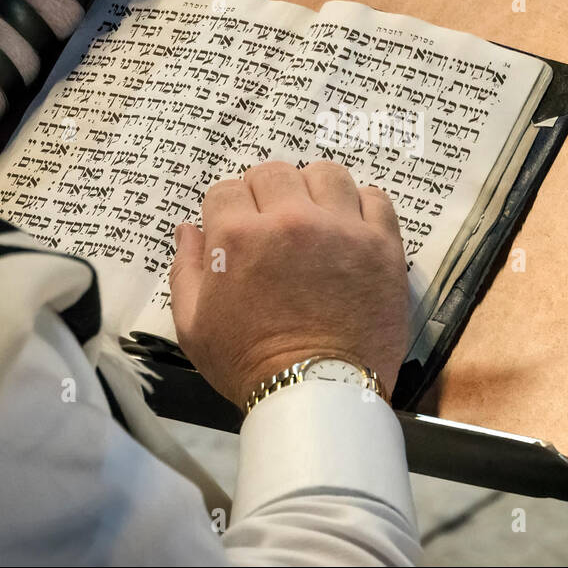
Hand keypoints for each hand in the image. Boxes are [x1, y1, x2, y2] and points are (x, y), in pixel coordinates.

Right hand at [169, 161, 408, 409]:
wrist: (317, 395)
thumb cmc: (250, 364)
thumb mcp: (194, 326)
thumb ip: (185, 270)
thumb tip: (189, 229)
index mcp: (239, 237)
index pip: (226, 189)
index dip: (227, 210)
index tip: (236, 231)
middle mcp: (291, 220)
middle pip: (274, 172)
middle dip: (265, 194)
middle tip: (272, 225)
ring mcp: (342, 229)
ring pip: (326, 174)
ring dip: (314, 190)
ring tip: (314, 218)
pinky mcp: (382, 245)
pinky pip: (375, 198)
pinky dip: (361, 205)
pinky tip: (350, 227)